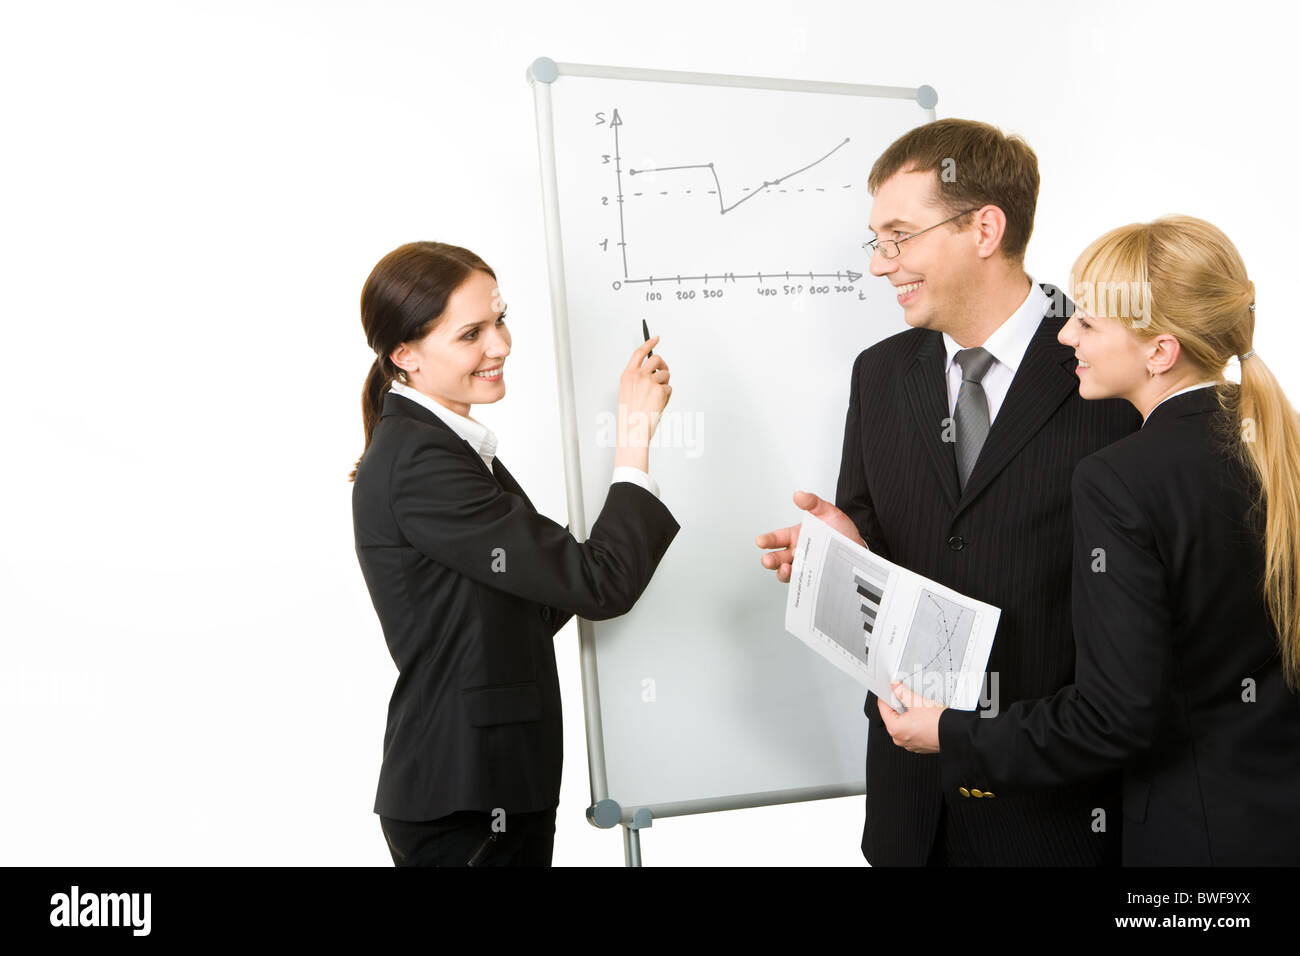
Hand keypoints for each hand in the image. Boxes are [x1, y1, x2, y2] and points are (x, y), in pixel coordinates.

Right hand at [614, 336, 670, 471]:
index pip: (639, 352)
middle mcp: (638, 375)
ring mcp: (650, 382)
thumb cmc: (630, 414)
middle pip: (657, 359)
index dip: (649, 343)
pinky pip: (669, 388)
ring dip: (665, 383)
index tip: (656, 338)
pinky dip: (667, 396)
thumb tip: (655, 371)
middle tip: (664, 372)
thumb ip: (638, 379)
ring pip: (665, 374)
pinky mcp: (660, 390)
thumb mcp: (628, 392)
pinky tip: (658, 404)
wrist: (633, 429)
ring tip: (657, 397)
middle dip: (663, 364)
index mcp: (628, 375)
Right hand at [755, 490, 864, 582]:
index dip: (767, 540)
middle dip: (770, 560)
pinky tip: (800, 577)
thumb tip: (798, 495)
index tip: (761, 542)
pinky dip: (799, 581)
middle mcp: (797, 552)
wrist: (859, 547)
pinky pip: (803, 582)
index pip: (777, 538)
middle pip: (778, 558)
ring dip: (782, 572)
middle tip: (768, 560)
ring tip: (785, 568)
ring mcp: (805, 566)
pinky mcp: (815, 577)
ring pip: (787, 572)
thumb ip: (812, 503)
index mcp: (796, 535)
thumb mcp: (828, 512)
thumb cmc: (842, 530)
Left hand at [877, 680, 944, 753]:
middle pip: (892, 716)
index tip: (890, 689)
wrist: (955, 734)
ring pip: (902, 724)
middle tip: (907, 698)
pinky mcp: (918, 745)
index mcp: (895, 729)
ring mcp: (909, 744)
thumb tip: (895, 687)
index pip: (882, 707)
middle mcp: (899, 739)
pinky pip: (911, 731)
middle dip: (898, 705)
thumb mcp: (917, 701)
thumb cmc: (938, 723)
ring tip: (918, 709)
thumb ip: (902, 692)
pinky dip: (914, 724)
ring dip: (907, 715)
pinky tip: (923, 718)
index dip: (886, 695)